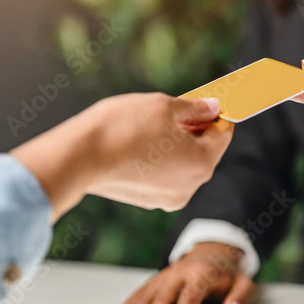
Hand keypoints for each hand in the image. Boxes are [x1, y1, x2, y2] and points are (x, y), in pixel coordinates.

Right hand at [11, 93, 233, 220]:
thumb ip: (194, 108)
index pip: (223, 134)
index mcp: (202, 163)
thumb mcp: (164, 106)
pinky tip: (141, 143)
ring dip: (176, 145)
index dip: (216, 114)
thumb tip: (213, 107)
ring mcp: (168, 198)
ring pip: (183, 165)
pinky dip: (160, 160)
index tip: (207, 101)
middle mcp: (191, 186)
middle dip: (195, 130)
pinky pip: (164, 175)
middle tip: (176, 109)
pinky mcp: (147, 201)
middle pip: (204, 152)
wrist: (80, 157)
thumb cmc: (124, 127)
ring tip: (153, 125)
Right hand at [107, 242, 256, 303]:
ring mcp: (164, 276)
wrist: (212, 253)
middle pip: (162, 298)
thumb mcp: (243, 282)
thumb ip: (240, 298)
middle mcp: (179, 273)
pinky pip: (137, 295)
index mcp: (201, 274)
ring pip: (145, 296)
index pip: (188, 297)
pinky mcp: (154, 281)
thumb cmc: (227, 274)